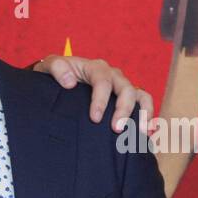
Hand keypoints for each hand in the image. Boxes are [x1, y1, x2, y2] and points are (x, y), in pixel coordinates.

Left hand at [34, 54, 155, 134]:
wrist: (61, 76)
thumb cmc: (57, 72)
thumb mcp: (50, 66)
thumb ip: (57, 68)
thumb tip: (69, 82)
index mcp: (96, 68)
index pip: (103, 82)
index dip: (100, 100)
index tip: (94, 119)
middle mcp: (113, 75)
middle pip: (126, 89)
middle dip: (123, 109)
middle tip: (117, 129)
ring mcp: (121, 86)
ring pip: (140, 95)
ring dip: (143, 113)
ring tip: (141, 132)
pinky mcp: (125, 97)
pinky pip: (143, 103)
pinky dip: (147, 116)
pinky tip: (148, 132)